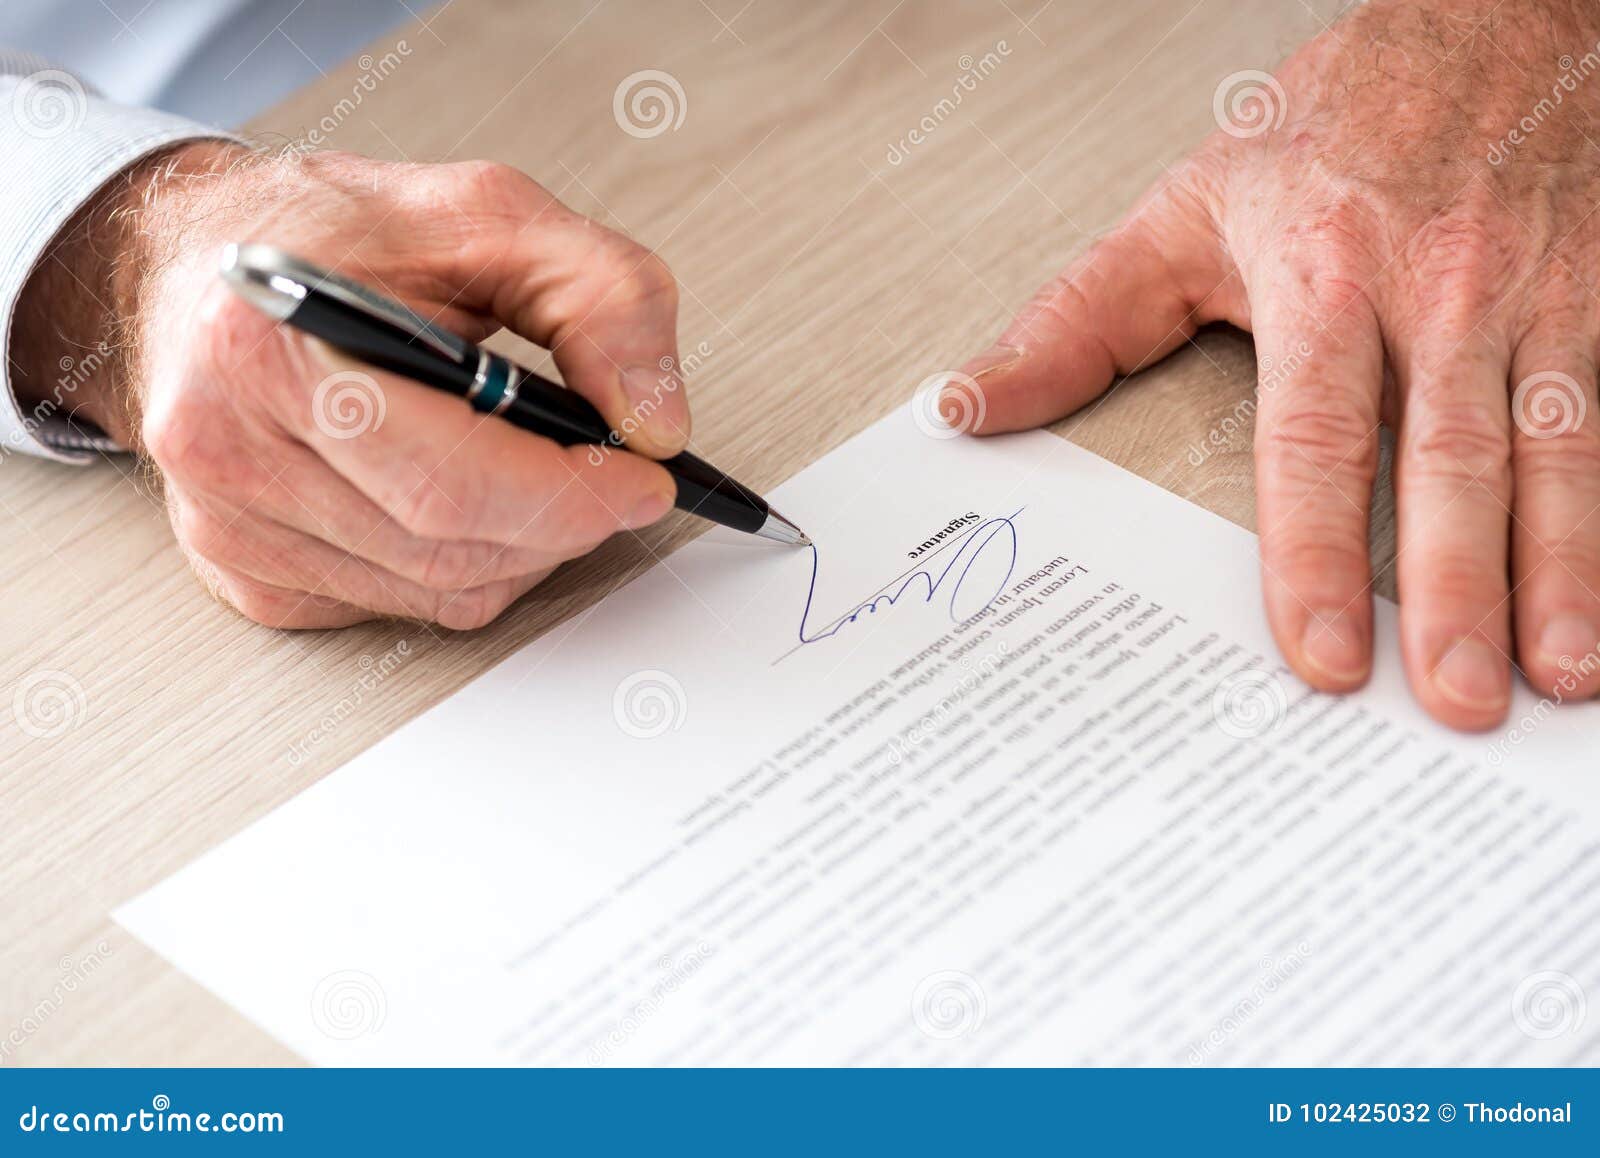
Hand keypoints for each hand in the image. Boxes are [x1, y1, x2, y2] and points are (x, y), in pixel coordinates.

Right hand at [13, 143, 689, 628]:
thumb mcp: (490, 216)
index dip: (568, 494)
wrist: (200, 257)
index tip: (645, 479)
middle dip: (561, 523)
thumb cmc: (329, 232)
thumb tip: (656, 419)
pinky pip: (397, 606)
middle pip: (446, 547)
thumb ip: (601, 298)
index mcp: (270, 344)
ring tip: (545, 478)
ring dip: (522, 550)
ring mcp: (226, 521)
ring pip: (433, 590)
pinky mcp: (242, 570)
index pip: (447, 479)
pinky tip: (470, 501)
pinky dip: (463, 566)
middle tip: (615, 479)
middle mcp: (227, 444)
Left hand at [953, 0, 1599, 729]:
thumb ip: (1075, 322)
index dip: (1314, 552)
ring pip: (1556, 449)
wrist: (1487, 16)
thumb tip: (965, 409)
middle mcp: (1438, 291)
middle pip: (1445, 461)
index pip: (1314, 439)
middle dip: (1453, 591)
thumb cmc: (1328, 125)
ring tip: (1557, 675)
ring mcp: (1537, 296)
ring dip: (1560, 572)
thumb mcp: (1180, 211)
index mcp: (1322, 277)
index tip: (1316, 650)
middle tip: (1449, 701)